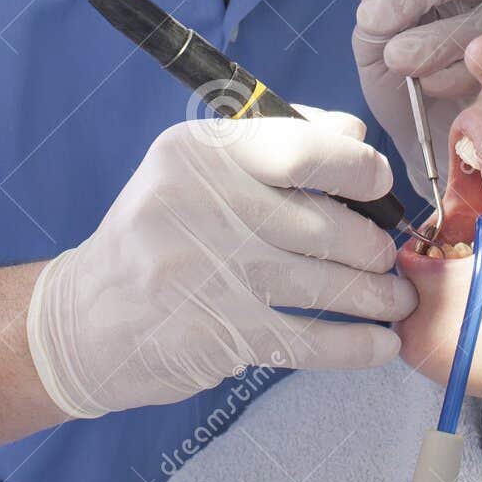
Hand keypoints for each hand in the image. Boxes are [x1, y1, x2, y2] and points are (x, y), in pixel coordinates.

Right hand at [26, 106, 416, 417]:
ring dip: (377, 295)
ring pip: (326, 283)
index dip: (359, 169)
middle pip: (324, 223)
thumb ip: (279, 141)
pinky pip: (310, 340)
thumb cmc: (161, 233)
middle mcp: (198, 206)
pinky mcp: (215, 336)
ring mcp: (206, 274)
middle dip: (372, 245)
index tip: (380, 184)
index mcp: (197, 153)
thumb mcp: (198, 169)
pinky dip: (358, 344)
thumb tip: (357, 137)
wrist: (85, 319)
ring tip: (396, 299)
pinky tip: (381, 343)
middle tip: (386, 256)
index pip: (301, 150)